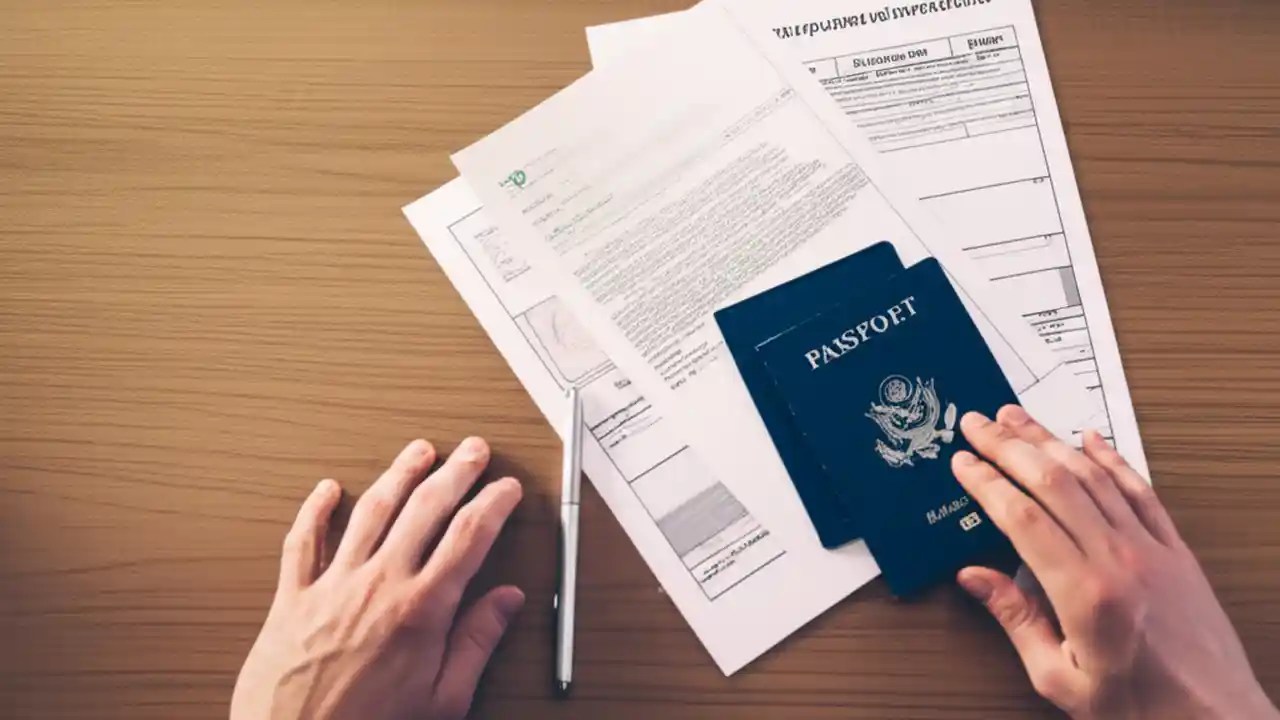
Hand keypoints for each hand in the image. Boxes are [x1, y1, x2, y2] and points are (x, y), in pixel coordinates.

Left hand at [231, 437, 523, 719]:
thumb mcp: (444, 700)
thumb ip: (477, 642)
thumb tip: (507, 601)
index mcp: (422, 609)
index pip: (470, 536)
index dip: (494, 503)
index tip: (507, 488)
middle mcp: (380, 584)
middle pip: (426, 508)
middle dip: (456, 472)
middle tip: (473, 450)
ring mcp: (334, 584)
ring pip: (372, 510)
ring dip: (399, 473)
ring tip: (419, 450)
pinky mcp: (293, 597)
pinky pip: (303, 540)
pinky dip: (315, 509)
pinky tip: (328, 489)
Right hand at [952, 406, 1277, 719]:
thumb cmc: (1142, 709)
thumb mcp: (1059, 678)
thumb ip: (1016, 620)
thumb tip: (975, 579)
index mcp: (1085, 593)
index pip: (1022, 518)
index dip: (986, 483)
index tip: (962, 463)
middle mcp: (1120, 560)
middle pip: (1054, 482)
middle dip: (1008, 446)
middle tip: (977, 423)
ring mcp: (1152, 550)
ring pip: (1094, 477)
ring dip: (1051, 441)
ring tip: (1018, 419)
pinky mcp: (1176, 552)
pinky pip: (1141, 491)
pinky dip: (1113, 459)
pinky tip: (1091, 439)